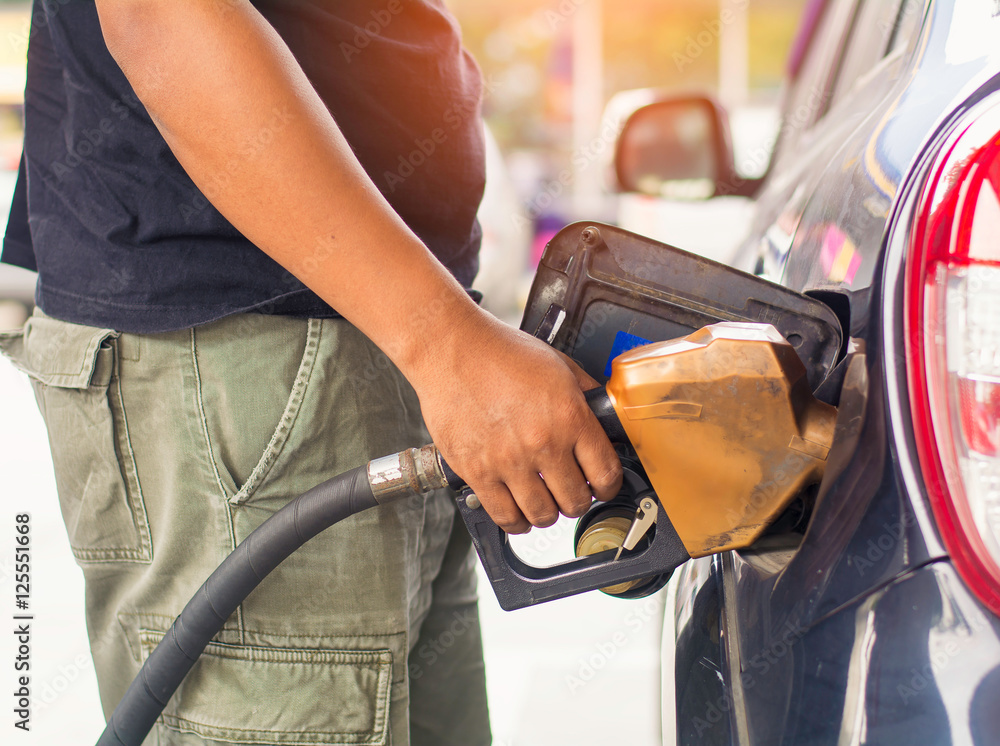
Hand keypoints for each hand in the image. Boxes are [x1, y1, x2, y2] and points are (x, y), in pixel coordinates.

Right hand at [409, 312, 622, 533]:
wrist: (452, 350)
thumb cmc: (501, 352)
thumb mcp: (559, 365)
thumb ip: (586, 393)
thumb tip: (605, 415)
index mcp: (569, 417)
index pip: (605, 474)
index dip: (608, 487)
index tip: (602, 487)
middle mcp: (542, 444)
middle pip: (575, 501)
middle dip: (578, 500)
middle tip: (571, 492)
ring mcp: (508, 462)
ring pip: (542, 515)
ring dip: (548, 514)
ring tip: (544, 502)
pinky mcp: (477, 472)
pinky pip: (504, 516)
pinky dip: (517, 522)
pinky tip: (519, 513)